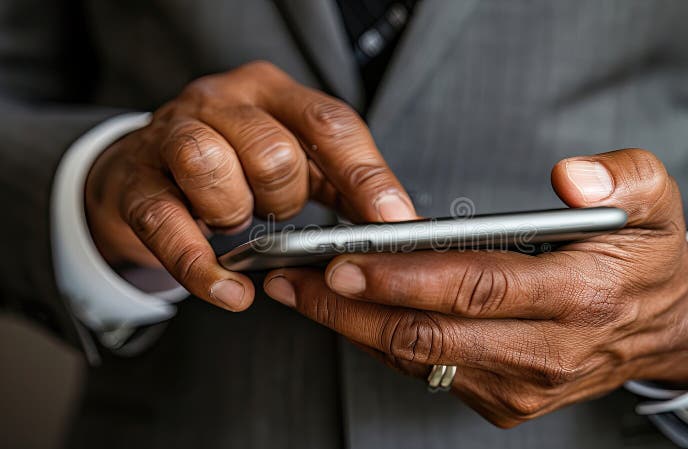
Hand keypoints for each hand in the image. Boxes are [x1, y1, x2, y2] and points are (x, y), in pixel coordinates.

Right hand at [86, 61, 414, 311]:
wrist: (142, 171)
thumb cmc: (234, 167)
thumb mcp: (295, 163)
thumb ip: (344, 186)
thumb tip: (400, 225)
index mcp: (274, 93)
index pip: (330, 124)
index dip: (366, 177)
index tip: (394, 223)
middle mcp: (222, 101)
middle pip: (273, 149)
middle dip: (285, 198)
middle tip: (277, 212)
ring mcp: (171, 134)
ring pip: (210, 164)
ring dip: (234, 211)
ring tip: (235, 221)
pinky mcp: (136, 181)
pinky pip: (166, 222)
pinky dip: (200, 265)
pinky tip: (230, 292)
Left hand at [263, 149, 687, 426]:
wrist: (665, 328)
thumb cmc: (645, 257)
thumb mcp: (656, 200)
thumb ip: (619, 179)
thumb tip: (566, 178)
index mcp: (580, 297)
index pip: (476, 287)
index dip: (404, 277)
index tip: (344, 260)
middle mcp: (547, 352)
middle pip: (429, 335)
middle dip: (352, 309)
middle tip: (296, 278)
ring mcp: (523, 386)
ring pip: (420, 360)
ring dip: (353, 328)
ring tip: (302, 291)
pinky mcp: (508, 403)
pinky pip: (430, 372)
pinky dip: (384, 343)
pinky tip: (349, 313)